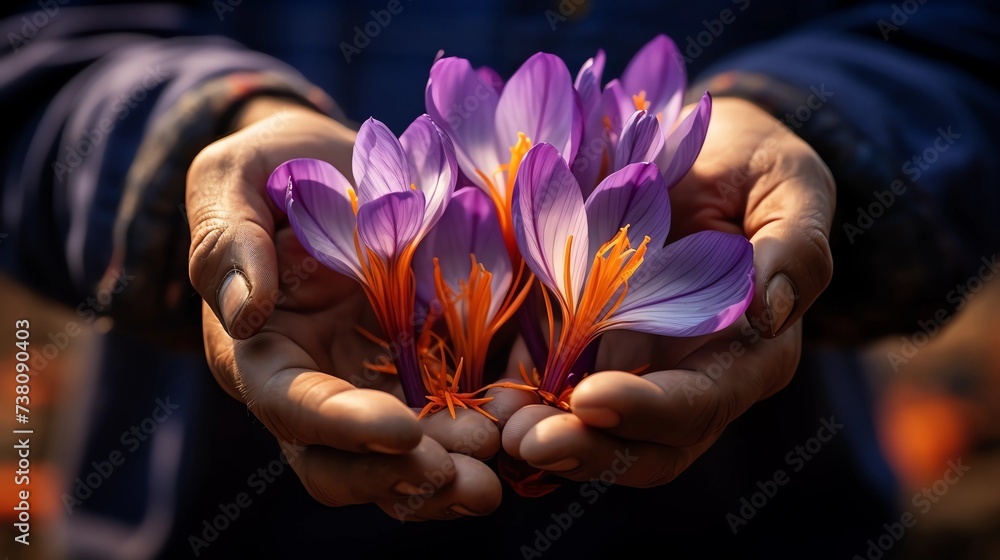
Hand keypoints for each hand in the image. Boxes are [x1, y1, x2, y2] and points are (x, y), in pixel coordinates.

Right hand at [186, 97, 500, 518]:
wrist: (345, 166)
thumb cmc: (280, 167)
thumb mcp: (236, 179)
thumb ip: (228, 240)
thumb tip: (243, 313)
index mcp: (263, 352)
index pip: (290, 408)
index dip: (342, 427)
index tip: (401, 429)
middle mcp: (318, 386)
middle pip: (345, 463)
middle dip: (402, 479)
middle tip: (468, 476)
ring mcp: (378, 385)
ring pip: (404, 461)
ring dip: (452, 476)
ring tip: (504, 468)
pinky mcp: (431, 369)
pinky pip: (457, 417)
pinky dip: (491, 431)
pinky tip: (530, 426)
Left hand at [498, 97, 834, 484]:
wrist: (697, 149)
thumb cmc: (753, 166)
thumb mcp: (791, 186)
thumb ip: (796, 246)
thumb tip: (768, 311)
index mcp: (749, 352)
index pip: (703, 405)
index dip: (650, 411)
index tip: (592, 398)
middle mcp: (689, 376)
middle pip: (645, 445)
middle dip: (588, 450)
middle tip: (526, 441)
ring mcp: (635, 367)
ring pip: (594, 433)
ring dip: (546, 440)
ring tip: (496, 431)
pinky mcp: (588, 346)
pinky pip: (550, 389)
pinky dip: (519, 400)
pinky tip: (482, 398)